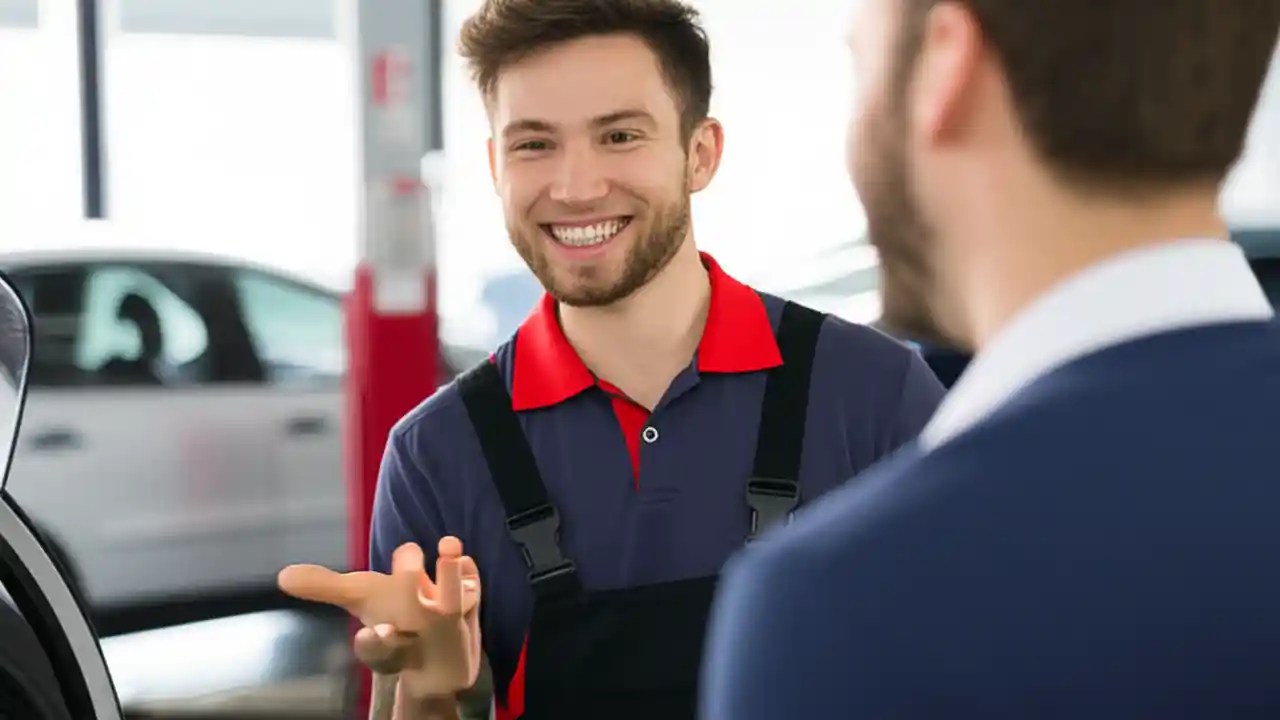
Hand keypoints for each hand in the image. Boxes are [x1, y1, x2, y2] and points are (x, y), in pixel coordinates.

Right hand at [277, 537, 482, 699]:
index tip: (375, 633)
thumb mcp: (359, 600)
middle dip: (407, 585)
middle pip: (413, 611)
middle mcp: (416, 629)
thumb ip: (324, 586)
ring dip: (449, 573)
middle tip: (406, 554)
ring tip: (451, 545)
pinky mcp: (472, 606)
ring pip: (452, 601)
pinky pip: (474, 587)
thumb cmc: (394, 619)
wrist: (440, 661)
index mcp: (386, 636)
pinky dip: (469, 573)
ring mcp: (448, 620)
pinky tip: (464, 561)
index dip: (375, 643)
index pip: (376, 648)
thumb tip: (282, 576)